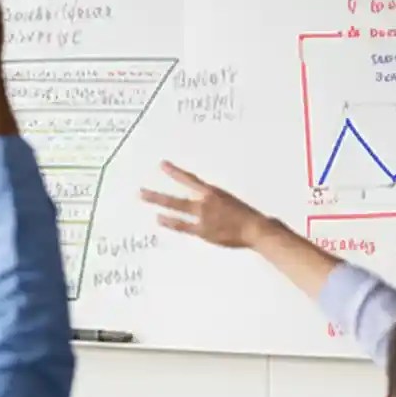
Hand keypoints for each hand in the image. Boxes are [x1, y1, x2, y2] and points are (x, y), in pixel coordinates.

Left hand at [140, 160, 270, 247]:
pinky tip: (159, 219)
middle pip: (175, 198)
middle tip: (140, 192)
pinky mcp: (202, 231)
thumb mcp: (228, 202)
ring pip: (175, 210)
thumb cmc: (245, 216)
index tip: (162, 165)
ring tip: (144, 200)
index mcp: (212, 192)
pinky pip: (182, 226)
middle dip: (156, 195)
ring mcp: (202, 217)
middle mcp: (204, 202)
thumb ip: (213, 202)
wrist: (256, 228)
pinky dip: (170, 223)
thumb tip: (204, 203)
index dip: (174, 172)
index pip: (189, 179)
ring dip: (158, 205)